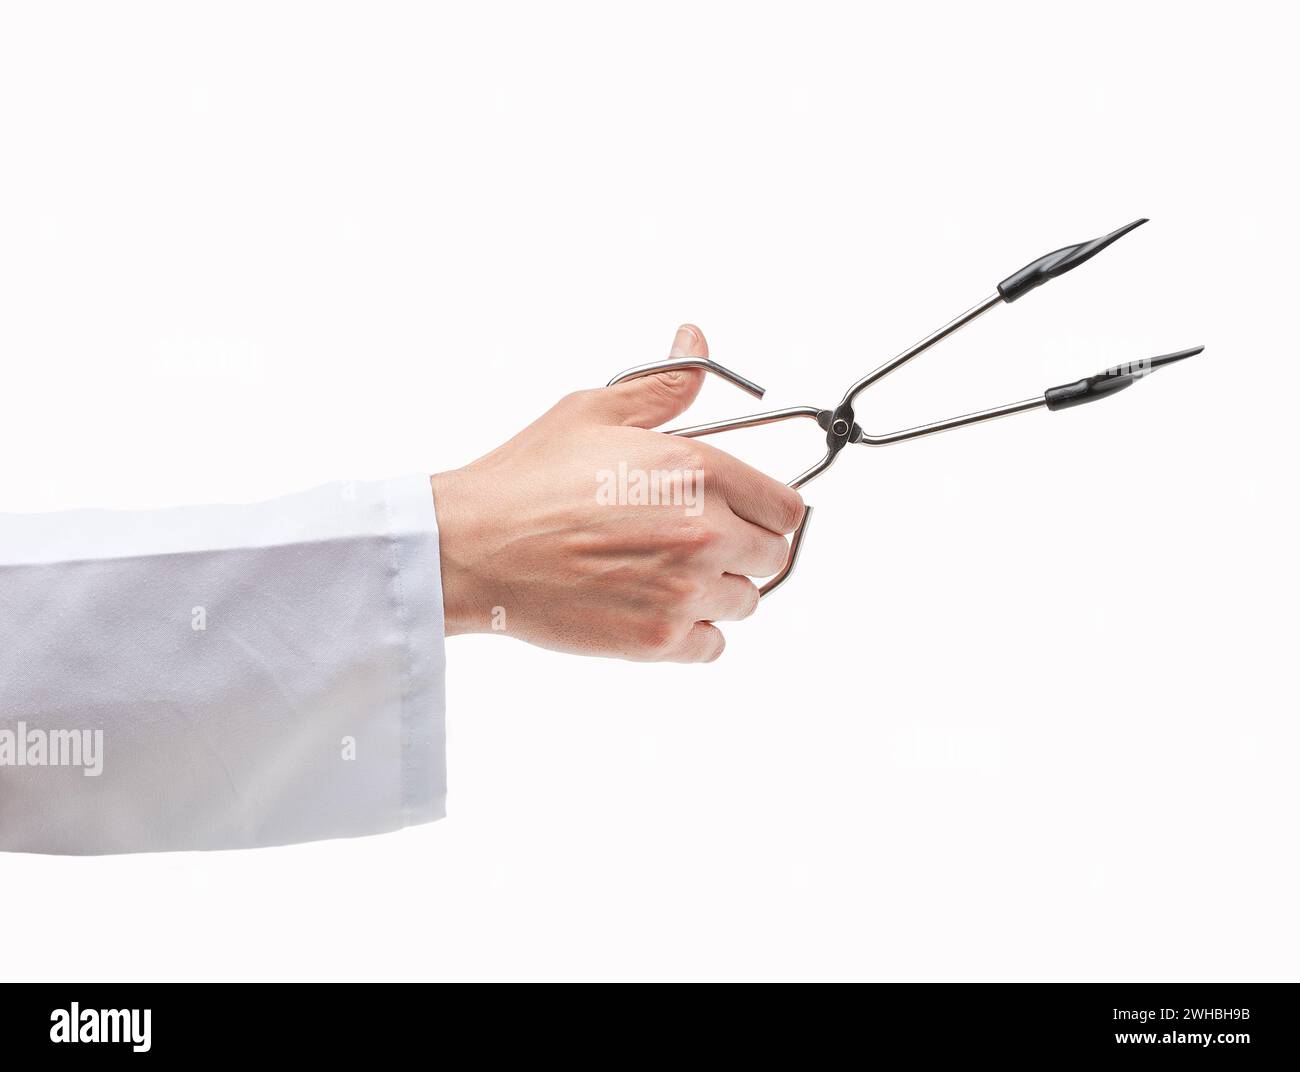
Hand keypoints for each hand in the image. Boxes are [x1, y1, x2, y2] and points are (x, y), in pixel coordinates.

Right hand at [430, 325, 804, 661]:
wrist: (473, 547)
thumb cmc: (527, 478)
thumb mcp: (595, 411)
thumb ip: (664, 386)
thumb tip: (695, 344)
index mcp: (697, 471)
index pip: (786, 508)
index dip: (765, 510)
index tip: (744, 514)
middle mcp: (703, 532)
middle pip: (772, 557)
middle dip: (744, 550)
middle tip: (697, 544)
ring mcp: (682, 591)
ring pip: (743, 603)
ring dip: (717, 591)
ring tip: (664, 574)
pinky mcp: (657, 639)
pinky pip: (712, 645)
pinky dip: (692, 633)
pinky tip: (653, 607)